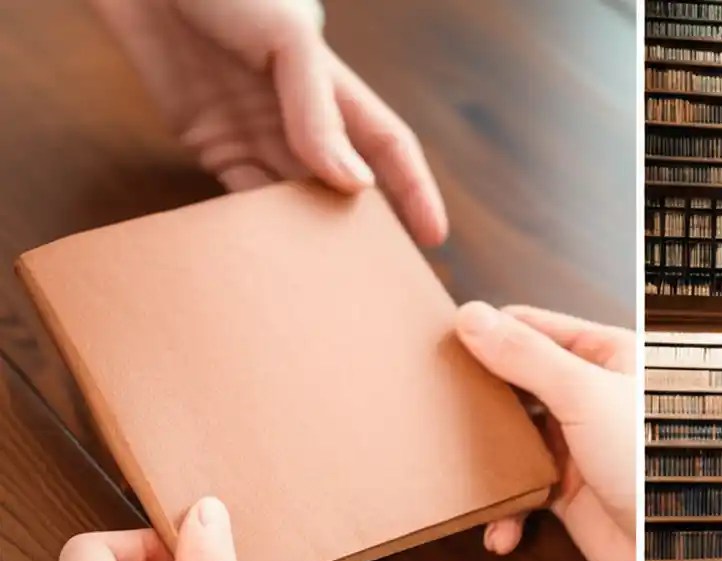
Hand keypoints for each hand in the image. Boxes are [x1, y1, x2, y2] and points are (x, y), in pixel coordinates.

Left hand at [89, 0, 446, 244]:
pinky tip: (262, 255)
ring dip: (305, 235)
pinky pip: (239, 195)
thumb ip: (317, 113)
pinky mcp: (212, 142)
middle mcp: (302, 118)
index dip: (415, 190)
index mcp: (335, 88)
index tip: (432, 238)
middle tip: (378, 278)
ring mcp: (257, 133)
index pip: (389, 147)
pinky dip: (250, 226)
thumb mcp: (289, 43)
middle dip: (365, 228)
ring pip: (294, 197)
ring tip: (321, 279)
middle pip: (346, 184)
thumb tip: (354, 184)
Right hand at [454, 302, 635, 560]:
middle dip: (482, 397)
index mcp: (607, 357)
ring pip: (515, 437)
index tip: (441, 341)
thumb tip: (472, 317)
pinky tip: (499, 527)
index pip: (535, 328)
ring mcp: (579, 444)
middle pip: (519, 382)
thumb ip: (527, 356)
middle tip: (436, 403)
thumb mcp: (585, 396)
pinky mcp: (570, 492)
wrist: (672, 548)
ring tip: (456, 466)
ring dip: (488, 457)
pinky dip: (506, 510)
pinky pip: (522, 489)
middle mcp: (592, 396)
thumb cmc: (649, 462)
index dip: (490, 332)